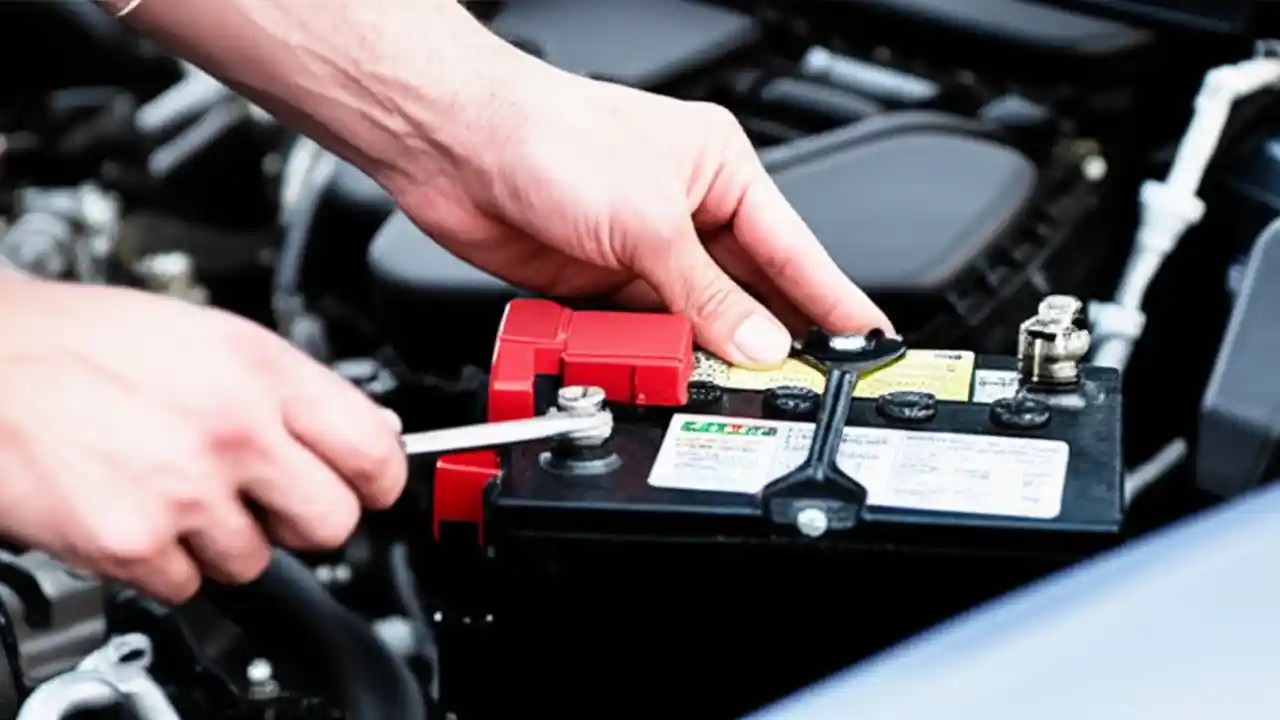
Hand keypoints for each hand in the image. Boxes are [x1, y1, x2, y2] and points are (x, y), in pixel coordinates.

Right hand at [0, 279, 405, 603]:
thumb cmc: (88, 344)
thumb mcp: (213, 338)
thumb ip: (294, 390)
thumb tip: (367, 433)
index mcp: (263, 371)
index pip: (375, 452)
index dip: (377, 480)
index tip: (368, 487)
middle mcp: (234, 430)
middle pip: (333, 523)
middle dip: (305, 519)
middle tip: (268, 498)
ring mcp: (186, 491)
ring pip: (256, 561)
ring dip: (224, 539)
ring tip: (176, 487)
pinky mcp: (134, 543)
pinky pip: (187, 585)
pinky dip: (164, 563)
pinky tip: (138, 509)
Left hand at [389, 62, 893, 368]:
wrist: (455, 147)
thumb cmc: (549, 136)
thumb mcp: (649, 220)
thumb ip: (706, 293)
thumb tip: (758, 343)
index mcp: (718, 171)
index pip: (793, 249)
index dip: (831, 299)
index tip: (866, 340)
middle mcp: (684, 211)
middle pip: (747, 292)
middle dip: (770, 337)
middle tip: (804, 383)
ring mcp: (641, 251)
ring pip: (695, 321)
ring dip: (709, 354)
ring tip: (737, 387)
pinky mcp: (599, 283)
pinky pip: (644, 334)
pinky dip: (657, 357)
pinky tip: (674, 374)